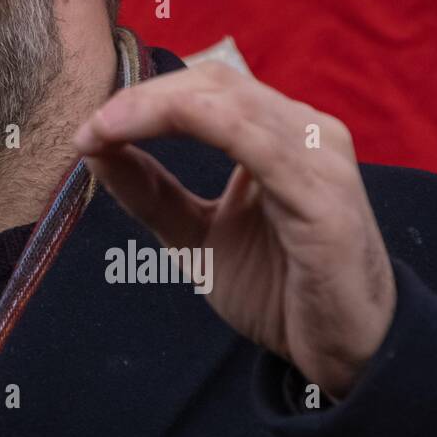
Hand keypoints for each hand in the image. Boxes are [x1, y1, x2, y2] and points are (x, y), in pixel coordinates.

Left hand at [73, 61, 395, 398]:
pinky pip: (257, 142)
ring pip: (228, 102)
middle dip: (142, 98)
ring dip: (155, 108)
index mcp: (278, 134)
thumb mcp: (197, 234)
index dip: (142, 98)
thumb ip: (151, 192)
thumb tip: (94, 147)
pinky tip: (145, 131)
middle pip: (213, 83)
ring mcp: (319, 158)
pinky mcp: (325, 197)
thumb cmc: (281, 289)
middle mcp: (305, 132)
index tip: (87, 129)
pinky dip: (194, 125)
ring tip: (103, 130)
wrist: (348, 353)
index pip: (204, 89)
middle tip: (89, 128)